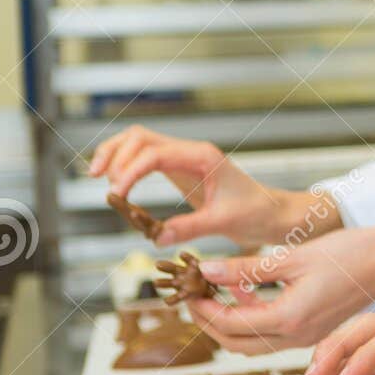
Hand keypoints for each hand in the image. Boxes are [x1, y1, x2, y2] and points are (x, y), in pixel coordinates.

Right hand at [89, 125, 330, 247]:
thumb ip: (190, 227)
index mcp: (202, 157)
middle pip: (139, 137)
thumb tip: (156, 237)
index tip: (117, 195)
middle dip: (115, 155)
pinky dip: (126, 166)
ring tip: (101, 180)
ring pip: (139, 143)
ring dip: (116, 156)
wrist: (274, 214)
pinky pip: (146, 159)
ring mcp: (184, 159)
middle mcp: (191, 152)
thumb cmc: (257, 213)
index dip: (130, 171)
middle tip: (105, 186)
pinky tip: (116, 185)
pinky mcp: (180, 171)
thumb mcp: (224, 222)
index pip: (154, 153)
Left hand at [185, 223, 374, 354]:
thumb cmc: (348, 253)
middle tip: (192, 293)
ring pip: (252, 342)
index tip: (187, 286)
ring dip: (228, 321)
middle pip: (236, 342)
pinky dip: (251, 317)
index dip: (203, 306)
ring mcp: (307, 337)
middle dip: (208, 320)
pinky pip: (272, 334)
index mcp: (290, 319)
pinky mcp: (313, 330)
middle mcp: (297, 337)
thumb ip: (246, 268)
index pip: (230, 323)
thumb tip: (205, 270)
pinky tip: (245, 289)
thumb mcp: (292, 257)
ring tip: (213, 289)